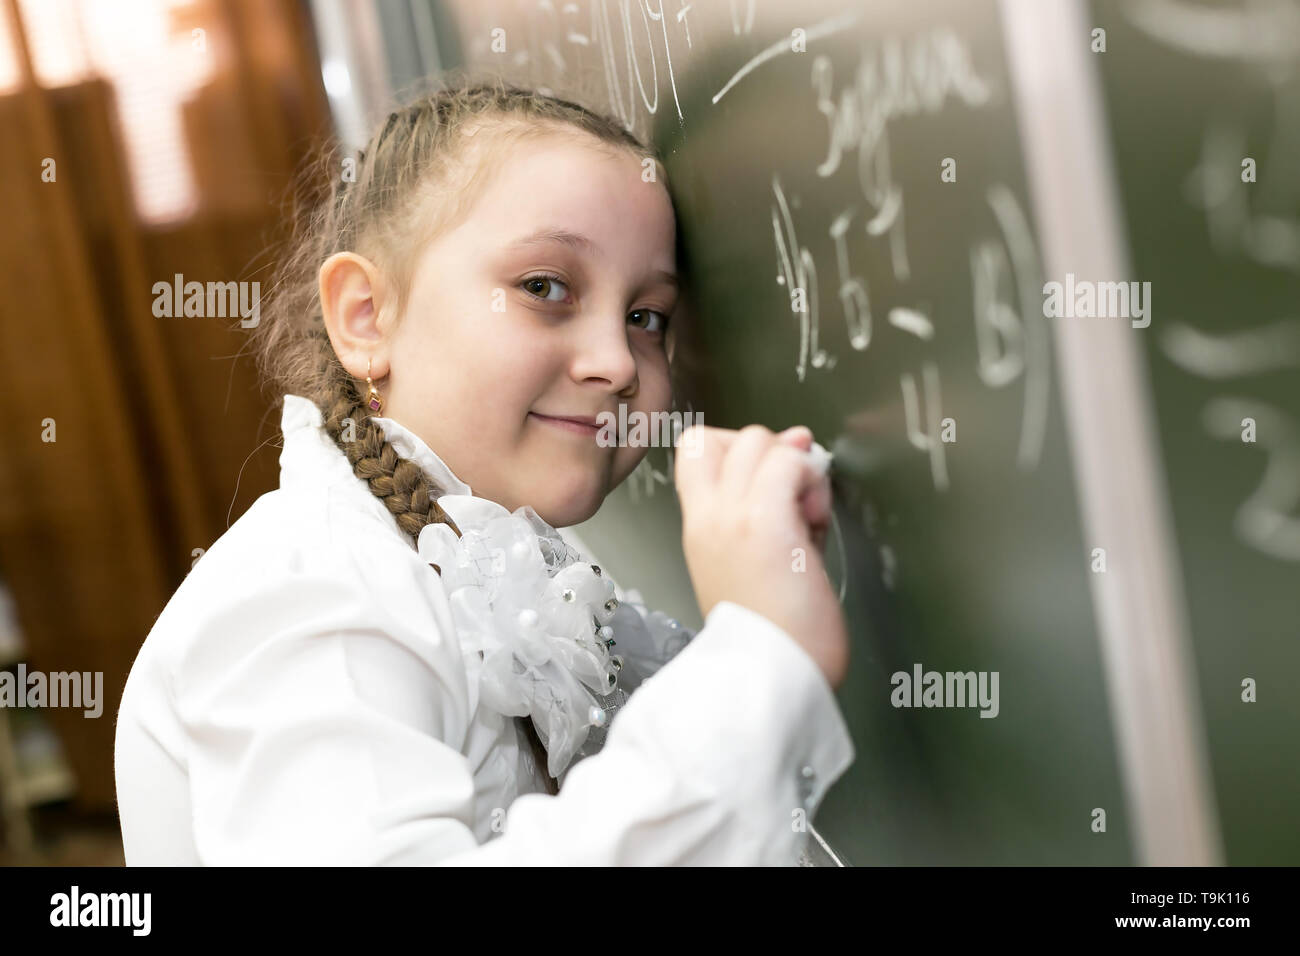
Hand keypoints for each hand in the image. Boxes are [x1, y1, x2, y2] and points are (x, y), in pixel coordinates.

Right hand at [674, 424, 848, 689]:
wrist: (769, 678)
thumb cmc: (775, 634)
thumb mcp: (758, 562)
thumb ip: (775, 508)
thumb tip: (797, 446)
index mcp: (699, 529)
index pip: (697, 447)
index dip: (738, 449)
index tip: (767, 482)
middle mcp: (707, 517)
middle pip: (728, 436)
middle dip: (772, 455)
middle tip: (794, 501)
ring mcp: (732, 518)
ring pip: (759, 440)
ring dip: (795, 467)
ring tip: (807, 516)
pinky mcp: (764, 524)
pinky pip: (788, 462)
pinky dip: (810, 478)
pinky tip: (815, 521)